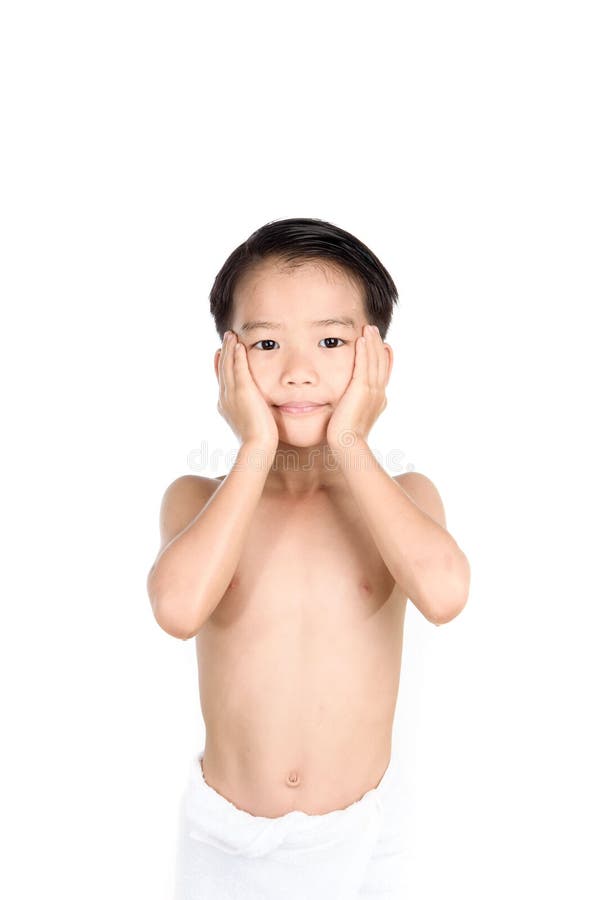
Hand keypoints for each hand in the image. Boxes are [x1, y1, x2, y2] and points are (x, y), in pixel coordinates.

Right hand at [217, 331, 278, 449]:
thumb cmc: (258, 440)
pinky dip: (237, 355)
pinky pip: (238, 368)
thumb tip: (254, 409)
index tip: (221, 353)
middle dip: (224, 352)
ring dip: (229, 349)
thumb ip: (249, 412)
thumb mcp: (249, 422)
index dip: (221, 365)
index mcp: (224, 405)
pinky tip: (239, 344)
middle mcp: (224, 397)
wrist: (257, 446)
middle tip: (226, 337)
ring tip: (231, 335)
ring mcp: (232, 394)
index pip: (221, 380)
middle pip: (222, 369)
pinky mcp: (243, 391)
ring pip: (228, 365)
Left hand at [326, 324, 391, 449]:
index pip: (383, 373)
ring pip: (375, 361)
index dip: (383, 358)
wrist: (347, 444)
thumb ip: (352, 406)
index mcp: (378, 400)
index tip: (381, 345)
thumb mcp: (351, 417)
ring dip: (372, 343)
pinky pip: (364, 365)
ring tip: (369, 328)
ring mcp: (372, 391)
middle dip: (378, 345)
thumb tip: (347, 401)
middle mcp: (379, 393)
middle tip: (374, 329)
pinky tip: (361, 339)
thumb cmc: (345, 437)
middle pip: (381, 363)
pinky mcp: (362, 389)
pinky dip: (364, 351)